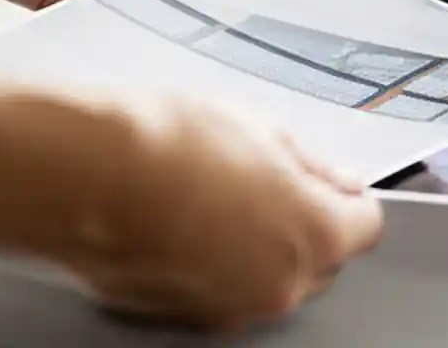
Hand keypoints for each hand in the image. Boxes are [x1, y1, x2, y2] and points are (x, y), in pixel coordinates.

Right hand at [0, 76, 383, 332]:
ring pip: (270, 280)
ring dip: (261, 248)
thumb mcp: (265, 132)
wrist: (82, 174)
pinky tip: (190, 222)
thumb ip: (313, 166)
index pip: (366, 225)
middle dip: (307, 225)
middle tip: (274, 184)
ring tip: (221, 197)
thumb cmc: (166, 146)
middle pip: (322, 261)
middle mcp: (279, 285)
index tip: (332, 183)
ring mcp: (228, 307)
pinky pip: (221, 290)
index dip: (347, 197)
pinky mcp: (182, 314)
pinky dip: (217, 265)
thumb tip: (330, 179)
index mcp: (317, 237)